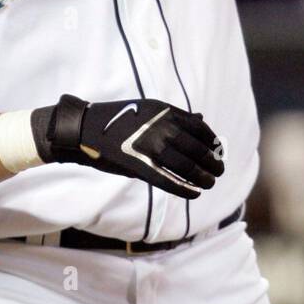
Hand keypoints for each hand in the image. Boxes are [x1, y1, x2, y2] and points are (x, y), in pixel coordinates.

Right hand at [31, 95, 223, 199]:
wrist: (84, 128)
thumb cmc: (118, 120)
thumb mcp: (149, 110)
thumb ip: (175, 117)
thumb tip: (201, 120)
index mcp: (165, 111)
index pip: (200, 129)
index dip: (213, 143)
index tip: (218, 152)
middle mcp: (161, 127)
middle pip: (197, 149)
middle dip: (212, 162)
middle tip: (219, 171)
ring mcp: (150, 147)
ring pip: (187, 166)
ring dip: (202, 177)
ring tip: (210, 183)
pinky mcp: (139, 166)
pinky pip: (168, 180)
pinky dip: (184, 188)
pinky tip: (194, 193)